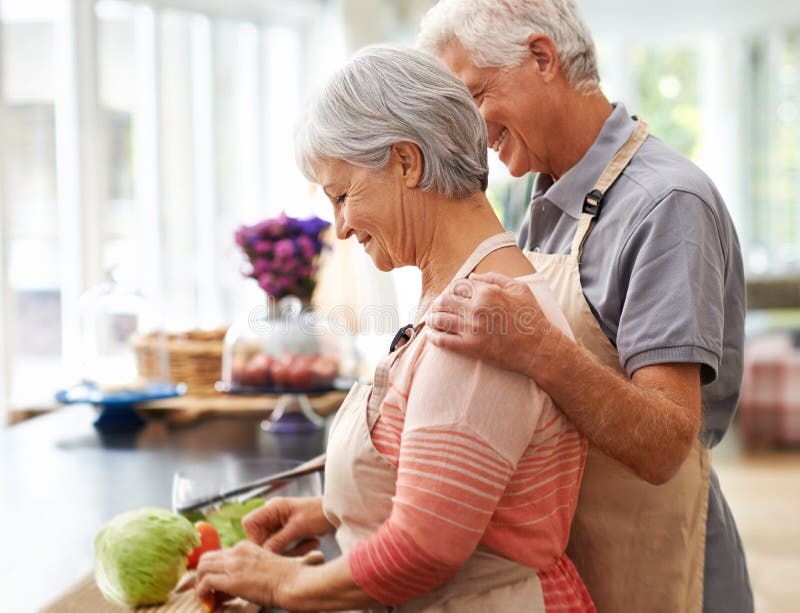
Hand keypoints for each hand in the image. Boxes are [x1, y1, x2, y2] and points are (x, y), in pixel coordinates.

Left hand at [195, 541, 300, 608]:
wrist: (294, 582)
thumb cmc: (286, 578)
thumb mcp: (264, 566)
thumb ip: (249, 570)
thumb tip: (236, 585)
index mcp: (246, 547)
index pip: (219, 555)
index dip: (214, 571)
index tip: (217, 586)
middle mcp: (237, 552)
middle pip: (206, 558)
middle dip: (201, 574)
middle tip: (206, 590)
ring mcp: (234, 564)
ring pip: (202, 567)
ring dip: (199, 583)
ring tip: (205, 596)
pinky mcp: (232, 579)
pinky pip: (206, 582)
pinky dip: (202, 592)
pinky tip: (207, 601)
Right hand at [242, 496, 331, 554]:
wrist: (336, 512)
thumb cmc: (318, 513)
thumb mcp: (297, 528)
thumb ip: (278, 540)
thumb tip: (263, 553)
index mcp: (272, 508)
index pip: (250, 523)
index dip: (254, 537)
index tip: (267, 547)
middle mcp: (273, 515)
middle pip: (261, 537)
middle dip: (276, 548)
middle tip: (292, 552)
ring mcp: (280, 524)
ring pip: (273, 544)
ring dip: (291, 549)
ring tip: (310, 544)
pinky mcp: (288, 533)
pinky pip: (284, 546)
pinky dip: (296, 548)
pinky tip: (312, 543)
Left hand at [425, 272, 558, 376]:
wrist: (539, 348)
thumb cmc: (532, 317)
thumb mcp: (519, 288)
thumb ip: (494, 278)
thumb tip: (471, 277)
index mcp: (487, 291)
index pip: (458, 286)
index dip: (452, 291)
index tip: (451, 296)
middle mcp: (477, 308)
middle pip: (444, 301)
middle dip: (439, 303)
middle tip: (437, 307)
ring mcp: (472, 328)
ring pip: (440, 319)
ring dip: (432, 318)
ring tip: (432, 320)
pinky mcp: (470, 347)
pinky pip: (443, 340)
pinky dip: (433, 337)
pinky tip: (432, 335)